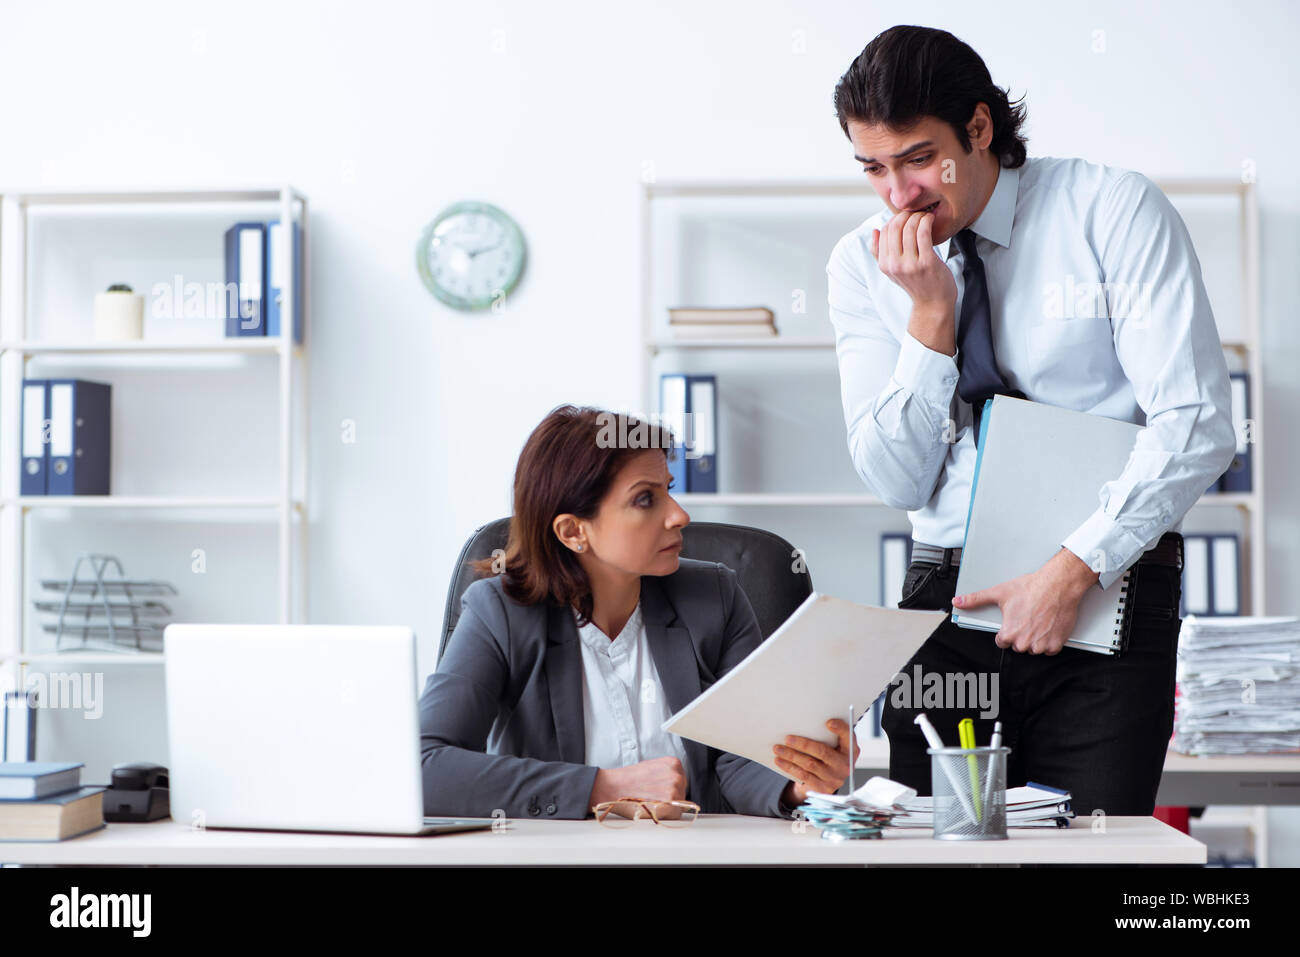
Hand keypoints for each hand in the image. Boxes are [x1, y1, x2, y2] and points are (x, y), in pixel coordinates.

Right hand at [589, 756, 685, 809]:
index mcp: (673, 763)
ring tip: (650, 803)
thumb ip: (666, 773)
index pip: (681, 781)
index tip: (659, 792)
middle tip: (653, 798)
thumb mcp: (651, 767)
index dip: (670, 789)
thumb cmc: (629, 779)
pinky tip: (652, 809)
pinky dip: (665, 815)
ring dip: (667, 808)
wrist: (613, 787)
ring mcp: (674, 788)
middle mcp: (676, 774)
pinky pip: (675, 814)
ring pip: (679, 805)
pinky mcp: (670, 802)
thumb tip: (675, 785)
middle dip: (670, 799)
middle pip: (682, 793)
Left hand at [773, 718, 857, 805]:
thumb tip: (806, 723)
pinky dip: (789, 767)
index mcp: (851, 751)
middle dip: (803, 744)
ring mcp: (834, 779)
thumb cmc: (828, 756)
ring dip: (791, 755)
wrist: (826, 781)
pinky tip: (779, 760)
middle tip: (787, 738)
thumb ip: (827, 734)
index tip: (828, 722)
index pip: (848, 737)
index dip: (840, 729)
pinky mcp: (823, 788)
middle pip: (822, 752)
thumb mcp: (833, 745)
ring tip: (778, 748)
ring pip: (809, 764)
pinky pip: (803, 776)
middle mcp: (845, 766)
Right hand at [869, 209, 956, 317]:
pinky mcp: (927, 262)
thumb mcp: (892, 271)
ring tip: (924, 216)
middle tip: (915, 213)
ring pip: (909, 228)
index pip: (883, 232)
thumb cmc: (915, 283)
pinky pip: (923, 233)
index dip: (894, 220)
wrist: (933, 302)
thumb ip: (879, 253)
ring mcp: (911, 264)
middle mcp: (895, 265)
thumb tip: (874, 231)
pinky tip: (930, 220)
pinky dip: (926, 221)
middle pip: (895, 227)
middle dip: (906, 215)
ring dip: (918, 216)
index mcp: (884, 265)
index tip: (905, 217)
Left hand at [952, 548, 1099, 654]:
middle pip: (1018, 646)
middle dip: (1021, 635)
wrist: (1057, 585)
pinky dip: (1049, 641)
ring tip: (1038, 621)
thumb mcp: (999, 593)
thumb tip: (958, 601)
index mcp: (1008, 633)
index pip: (1002, 642)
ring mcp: (1041, 645)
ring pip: (1034, 649)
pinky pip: (1050, 651)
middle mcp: (1024, 642)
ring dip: (1035, 639)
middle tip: (1026, 618)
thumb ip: (976, 600)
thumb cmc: (1031, 588)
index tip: (1012, 622)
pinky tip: (1047, 626)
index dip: (1006, 631)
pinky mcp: (1056, 644)